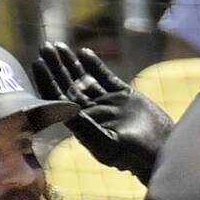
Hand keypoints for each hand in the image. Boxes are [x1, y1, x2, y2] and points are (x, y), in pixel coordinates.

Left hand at [32, 42, 172, 183]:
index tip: (38, 63)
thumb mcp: (106, 143)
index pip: (59, 99)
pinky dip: (94, 64)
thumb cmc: (133, 154)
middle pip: (68, 86)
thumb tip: (64, 110)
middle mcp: (92, 113)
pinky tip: (83, 52)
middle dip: (56, 67)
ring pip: (84, 79)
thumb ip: (86, 126)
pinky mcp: (124, 96)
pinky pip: (105, 77)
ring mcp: (108, 103)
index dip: (47, 81)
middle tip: (44, 47)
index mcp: (83, 125)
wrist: (162, 151)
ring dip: (70, 63)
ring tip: (58, 46)